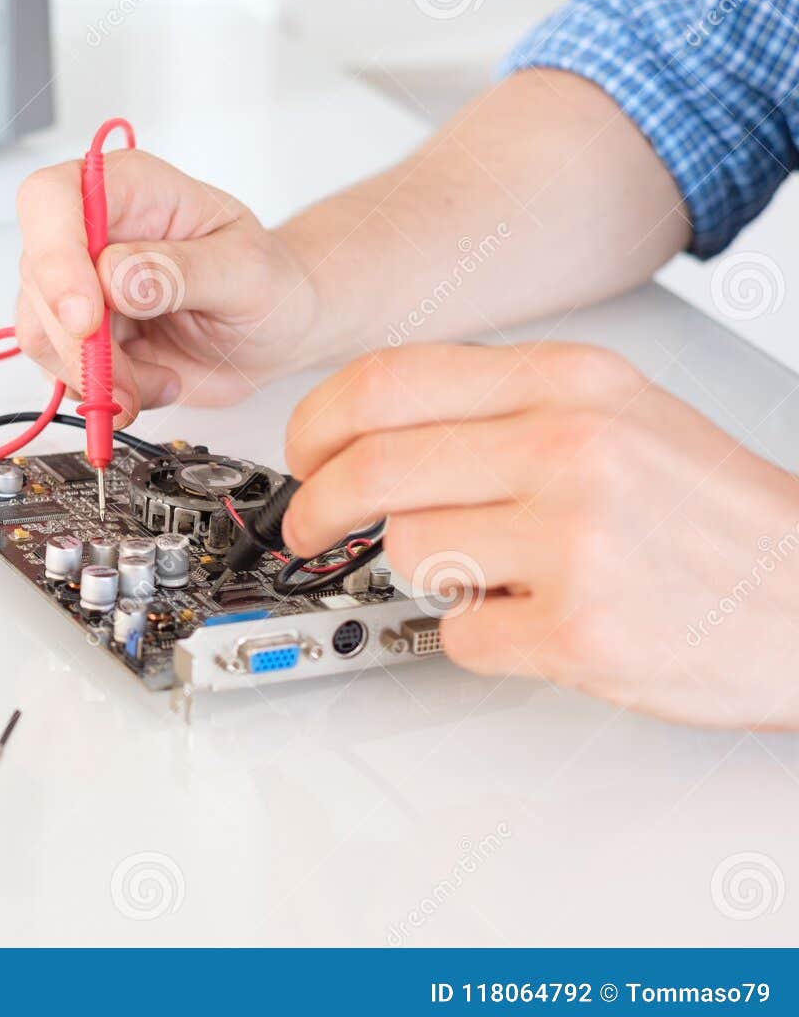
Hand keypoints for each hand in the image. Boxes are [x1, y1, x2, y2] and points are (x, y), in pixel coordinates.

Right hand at [14, 149, 320, 426]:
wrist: (271, 332)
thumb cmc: (267, 284)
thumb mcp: (245, 271)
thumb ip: (181, 271)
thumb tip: (114, 277)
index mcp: (130, 188)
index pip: (52, 199)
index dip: (55, 255)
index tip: (86, 317)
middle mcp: (91, 230)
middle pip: (38, 278)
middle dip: (82, 344)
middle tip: (131, 383)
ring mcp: (77, 283)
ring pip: (41, 331)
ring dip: (98, 376)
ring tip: (161, 380)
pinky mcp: (76, 334)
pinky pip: (60, 370)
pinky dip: (106, 392)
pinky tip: (154, 381)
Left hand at [282, 342, 798, 728]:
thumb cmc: (713, 512)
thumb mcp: (617, 411)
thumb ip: (496, 406)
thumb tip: (366, 426)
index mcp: (570, 380)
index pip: (384, 381)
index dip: (315, 423)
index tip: (303, 455)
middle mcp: (571, 445)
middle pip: (370, 467)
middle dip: (319, 505)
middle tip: (313, 529)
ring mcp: (577, 539)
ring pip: (408, 552)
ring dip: (432, 575)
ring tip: (501, 574)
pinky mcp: (581, 629)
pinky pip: (458, 634)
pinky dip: (481, 637)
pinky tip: (537, 621)